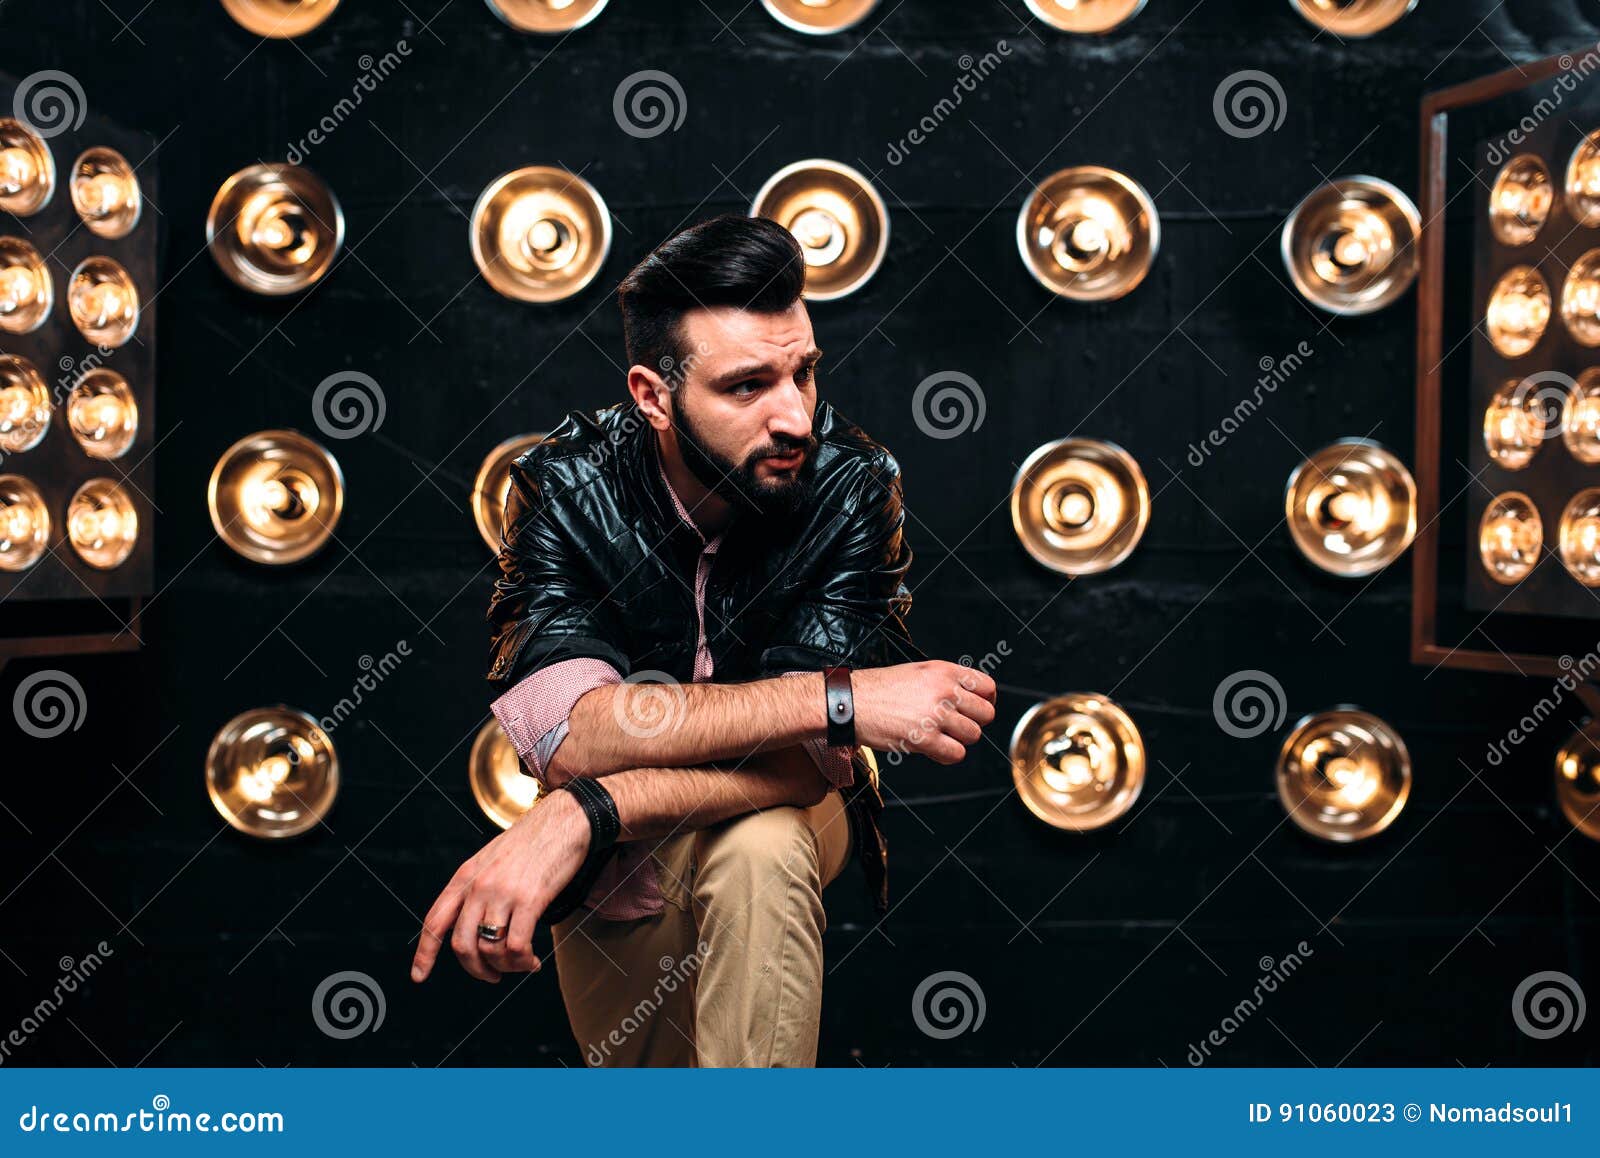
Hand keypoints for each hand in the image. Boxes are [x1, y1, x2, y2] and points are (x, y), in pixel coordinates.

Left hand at [410, 788, 590, 983]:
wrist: (566, 818)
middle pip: (461, 945)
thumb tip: (475, 926)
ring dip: (506, 967)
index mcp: (465, 876)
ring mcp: (503, 893)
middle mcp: (479, 886)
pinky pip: (517, 946)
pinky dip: (524, 962)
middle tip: (493, 977)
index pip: (435, 921)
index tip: (418, 976)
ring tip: (522, 964)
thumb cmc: (534, 840)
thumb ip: (478, 888)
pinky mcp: (530, 899)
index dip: (424, 953)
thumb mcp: (493, 859)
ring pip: (490, 950)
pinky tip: (534, 961)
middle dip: (476, 970)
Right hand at [850, 660, 996, 764]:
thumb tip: (969, 697)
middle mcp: (943, 690)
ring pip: (973, 735)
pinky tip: (933, 749)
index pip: (987, 687)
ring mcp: (935, 715)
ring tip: (939, 736)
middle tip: (955, 725)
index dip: (985, 701)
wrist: (850, 702)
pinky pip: (956, 754)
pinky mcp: (924, 738)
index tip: (975, 709)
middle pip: (986, 714)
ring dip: (959, 740)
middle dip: (973, 722)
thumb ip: (945, 681)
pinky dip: (947, 755)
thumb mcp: (917, 671)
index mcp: (944, 671)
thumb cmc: (879, 689)